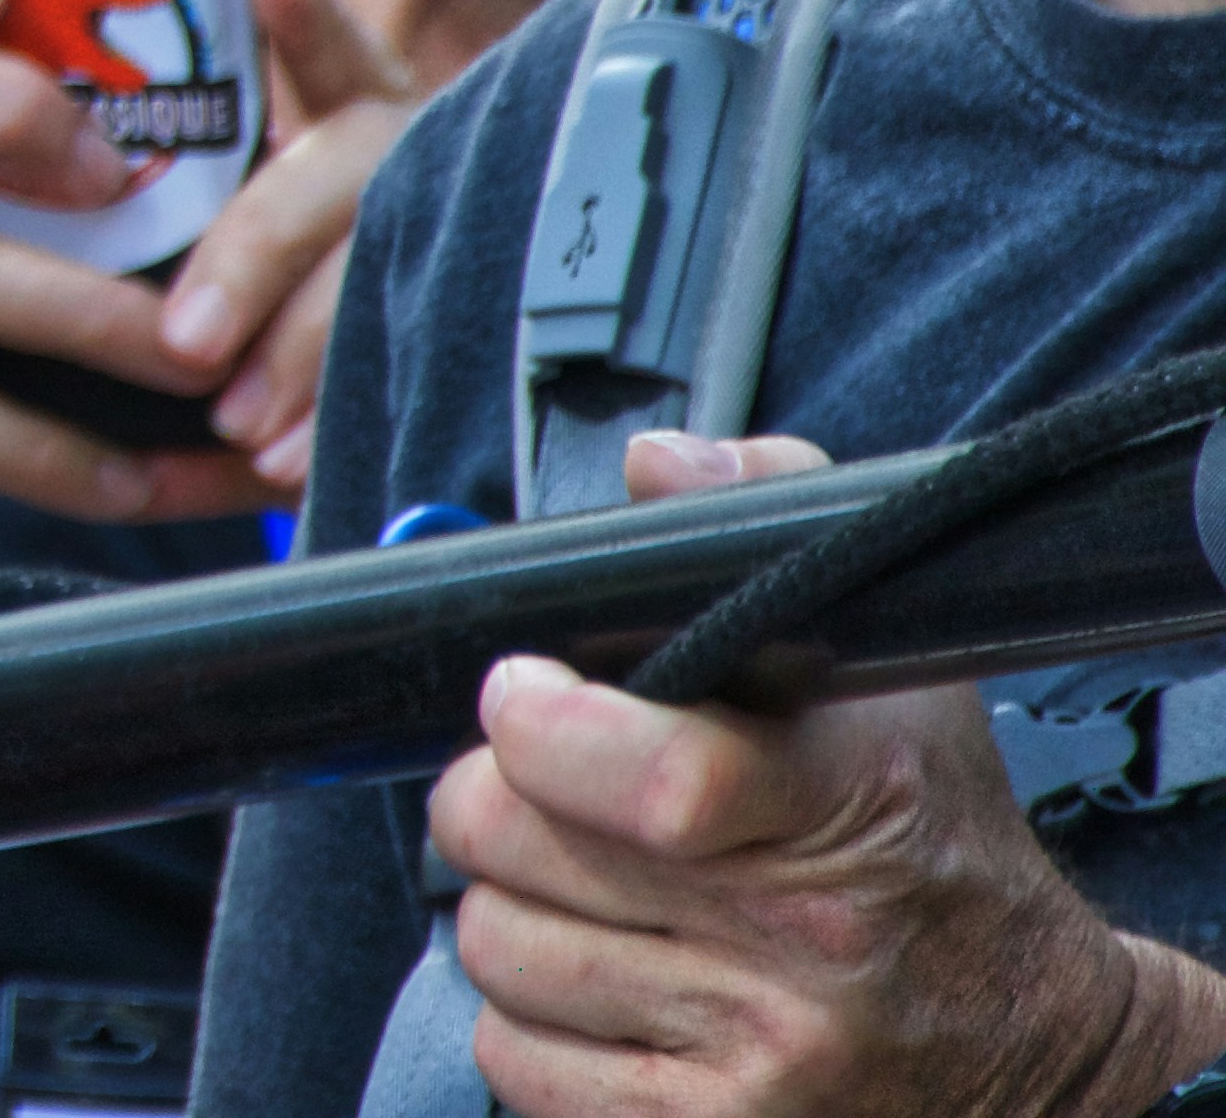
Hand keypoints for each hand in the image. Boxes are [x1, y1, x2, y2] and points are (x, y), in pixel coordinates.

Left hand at [159, 0, 421, 489]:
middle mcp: (417, 167)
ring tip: (240, 428)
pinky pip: (418, 382)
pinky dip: (334, 430)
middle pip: (345, 185)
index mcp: (358, 113)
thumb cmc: (272, 266)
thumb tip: (217, 3)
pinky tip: (285, 468)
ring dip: (307, 350)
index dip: (309, 9)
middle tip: (187, 342)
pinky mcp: (467, 339)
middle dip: (259, 258)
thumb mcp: (234, 195)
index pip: (334, 50)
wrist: (390, 368)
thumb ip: (200, 142)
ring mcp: (458, 242)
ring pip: (386, 280)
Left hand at [430, 431, 1225, 1116]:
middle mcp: (802, 945)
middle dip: (502, 799)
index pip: (644, 774)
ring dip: (512, 908)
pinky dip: (527, 1017)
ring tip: (589, 887)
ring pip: (494, 949)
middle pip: (512, 845)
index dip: (538, 722)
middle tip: (546, 790)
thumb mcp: (881, 673)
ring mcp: (753, 1055)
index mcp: (844, 810)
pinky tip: (603, 981)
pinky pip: (509, 1059)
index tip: (524, 695)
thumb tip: (659, 464)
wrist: (1028, 1039)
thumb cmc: (931, 840)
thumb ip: (767, 525)